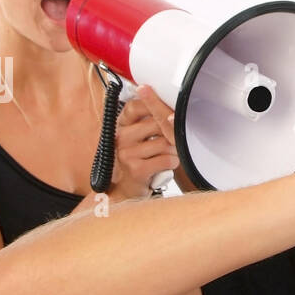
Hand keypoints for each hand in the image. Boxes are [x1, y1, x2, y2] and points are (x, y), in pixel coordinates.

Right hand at [108, 85, 179, 199]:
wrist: (127, 189)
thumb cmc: (139, 159)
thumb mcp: (138, 137)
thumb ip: (148, 120)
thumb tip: (169, 106)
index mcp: (121, 125)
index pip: (135, 106)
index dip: (153, 104)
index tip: (165, 110)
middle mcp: (121, 137)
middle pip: (157, 123)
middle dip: (170, 133)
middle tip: (170, 141)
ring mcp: (127, 153)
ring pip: (165, 143)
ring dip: (173, 150)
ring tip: (167, 155)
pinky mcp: (136, 169)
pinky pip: (167, 159)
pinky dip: (172, 163)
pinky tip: (166, 166)